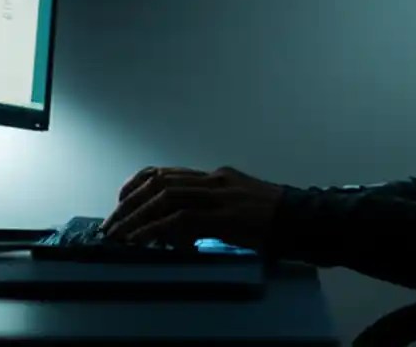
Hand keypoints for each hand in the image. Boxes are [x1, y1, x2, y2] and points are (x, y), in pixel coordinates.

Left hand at [99, 165, 283, 251]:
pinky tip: (141, 242)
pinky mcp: (225, 216)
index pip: (166, 173)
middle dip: (130, 204)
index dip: (137, 185)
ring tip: (119, 235)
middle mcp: (214, 180)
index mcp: (215, 177)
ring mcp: (220, 196)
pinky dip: (155, 230)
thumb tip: (178, 231)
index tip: (121, 202)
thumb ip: (209, 213)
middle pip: (159, 183)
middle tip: (111, 224)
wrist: (303, 220)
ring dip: (137, 217)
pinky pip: (180, 220)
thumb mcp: (236, 209)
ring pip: (165, 197)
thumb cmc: (273, 219)